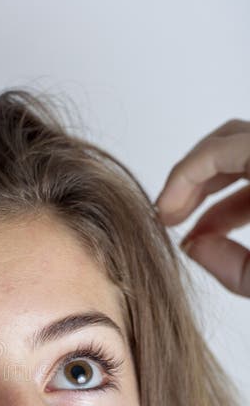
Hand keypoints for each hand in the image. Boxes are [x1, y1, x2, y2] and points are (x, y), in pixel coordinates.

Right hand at [155, 119, 249, 296]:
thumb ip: (232, 265)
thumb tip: (195, 246)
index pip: (218, 150)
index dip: (180, 179)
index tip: (163, 212)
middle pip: (228, 141)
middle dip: (191, 177)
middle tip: (170, 215)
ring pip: (242, 155)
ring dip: (212, 189)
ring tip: (190, 227)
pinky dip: (238, 194)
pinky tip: (218, 227)